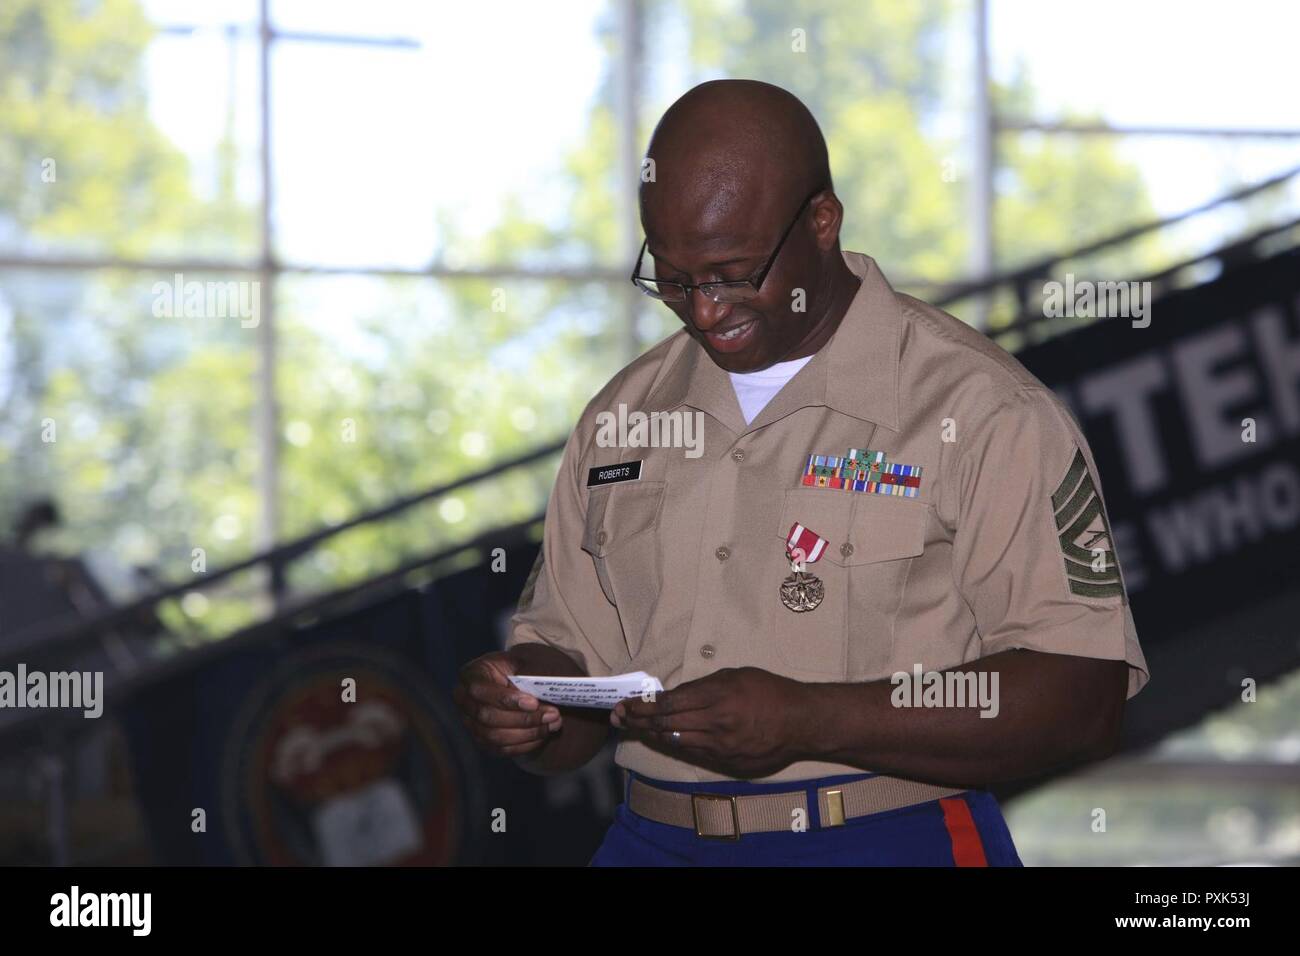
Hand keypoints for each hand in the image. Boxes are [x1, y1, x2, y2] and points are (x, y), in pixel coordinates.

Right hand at [453, 651, 562, 757]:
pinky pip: (502, 749)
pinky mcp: (483, 740)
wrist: (517, 682)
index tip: (534, 703)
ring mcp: (471, 723)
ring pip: (495, 736)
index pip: (479, 690)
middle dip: (523, 719)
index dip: (506, 699)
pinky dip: (525, 744)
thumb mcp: (522, 661)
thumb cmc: (519, 668)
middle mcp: (464, 700)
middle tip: (553, 715)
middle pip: (487, 717)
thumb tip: (541, 692)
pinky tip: (543, 734)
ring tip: (553, 724)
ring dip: (528, 733)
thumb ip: (529, 673)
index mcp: (471, 675)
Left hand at [611, 667, 806, 777]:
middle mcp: (717, 723)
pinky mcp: (728, 763)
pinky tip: (661, 738)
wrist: (802, 722)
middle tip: (618, 717)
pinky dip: (675, 744)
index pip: (670, 703)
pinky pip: (694, 753)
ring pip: (676, 741)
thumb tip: (676, 694)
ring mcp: (722, 747)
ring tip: (632, 728)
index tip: (626, 704)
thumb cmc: (771, 691)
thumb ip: (705, 685)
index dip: (643, 706)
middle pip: (667, 724)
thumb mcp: (737, 675)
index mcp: (719, 696)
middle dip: (638, 720)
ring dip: (651, 734)